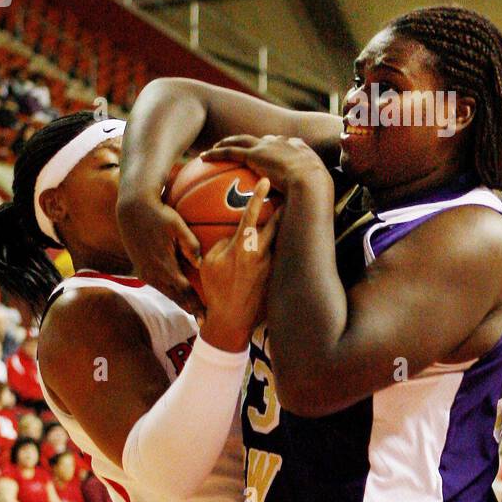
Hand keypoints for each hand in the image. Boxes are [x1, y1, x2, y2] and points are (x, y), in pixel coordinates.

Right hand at [116, 193, 202, 316]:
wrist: (132, 210)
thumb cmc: (159, 214)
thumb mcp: (177, 225)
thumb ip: (190, 244)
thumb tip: (200, 264)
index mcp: (163, 264)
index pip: (184, 291)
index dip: (196, 305)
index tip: (206, 317)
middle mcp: (153, 273)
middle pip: (175, 297)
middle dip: (190, 309)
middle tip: (204, 322)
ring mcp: (145, 272)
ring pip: (166, 293)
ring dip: (180, 303)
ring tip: (194, 313)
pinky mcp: (141, 269)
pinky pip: (159, 286)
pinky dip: (170, 294)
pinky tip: (179, 298)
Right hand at [199, 178, 282, 352]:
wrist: (231, 320)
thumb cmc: (215, 290)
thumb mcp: (210, 263)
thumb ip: (222, 242)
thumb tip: (234, 232)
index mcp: (242, 248)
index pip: (251, 215)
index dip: (258, 196)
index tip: (266, 181)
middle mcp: (260, 253)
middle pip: (276, 223)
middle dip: (283, 205)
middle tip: (290, 189)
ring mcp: (270, 264)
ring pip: (280, 237)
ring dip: (284, 223)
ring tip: (291, 208)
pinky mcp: (275, 274)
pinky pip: (279, 253)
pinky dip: (281, 243)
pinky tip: (286, 238)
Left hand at [202, 134, 331, 197]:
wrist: (312, 184)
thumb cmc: (319, 195)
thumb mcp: (318, 196)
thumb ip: (310, 202)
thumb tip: (311, 219)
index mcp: (301, 152)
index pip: (287, 146)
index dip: (279, 149)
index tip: (272, 154)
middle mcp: (284, 144)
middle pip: (266, 140)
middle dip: (255, 143)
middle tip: (246, 148)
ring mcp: (269, 147)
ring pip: (244, 140)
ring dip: (230, 142)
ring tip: (218, 146)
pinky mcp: (254, 154)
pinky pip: (230, 151)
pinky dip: (217, 152)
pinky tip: (204, 156)